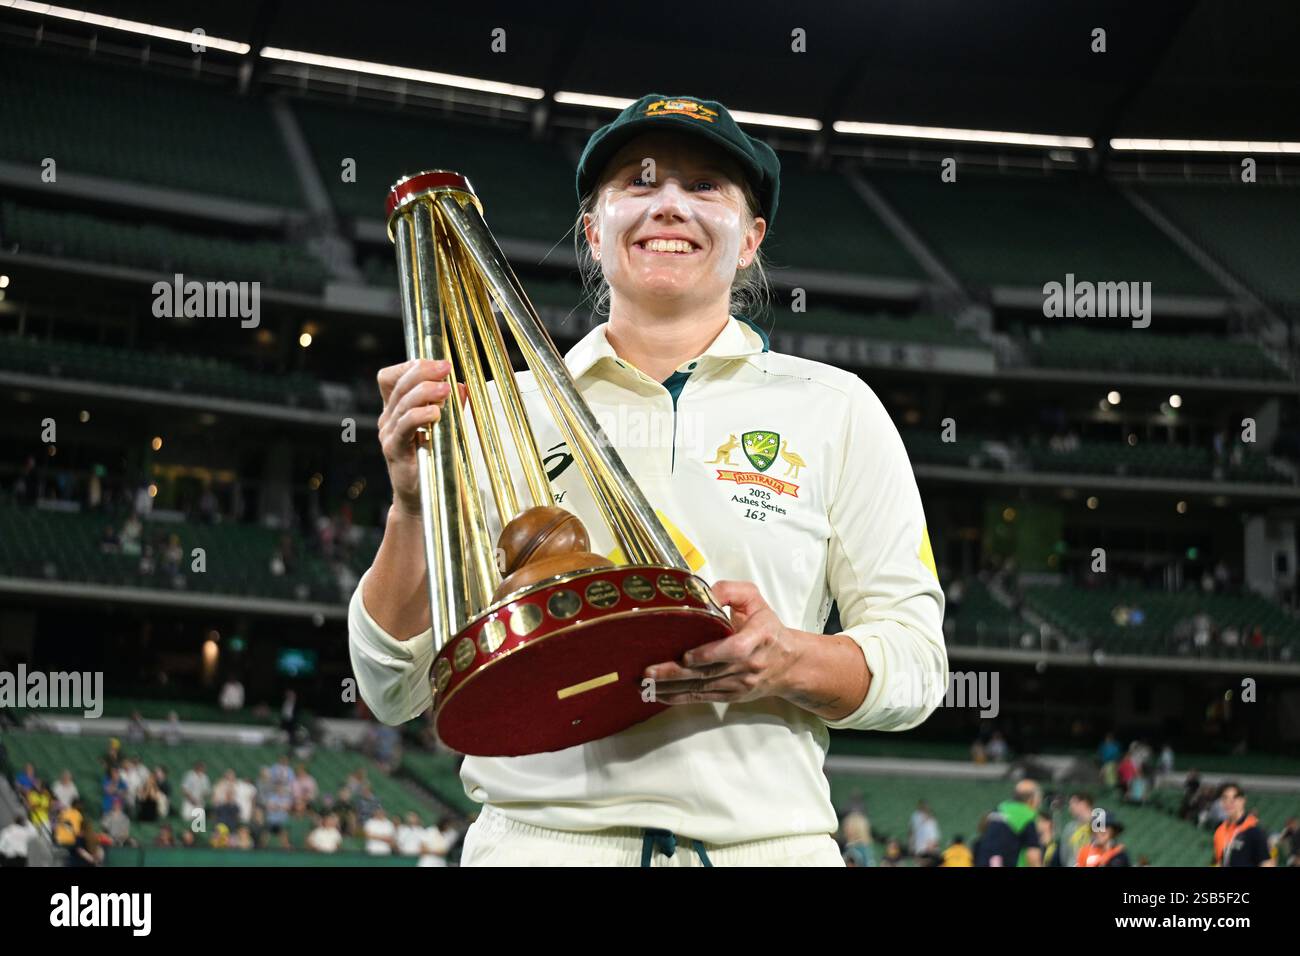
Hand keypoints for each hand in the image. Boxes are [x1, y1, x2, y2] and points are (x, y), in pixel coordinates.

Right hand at [375, 358, 466, 515]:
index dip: (410, 365)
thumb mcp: (445, 430)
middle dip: (423, 371)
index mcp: (397, 410)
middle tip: (445, 368)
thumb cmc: (433, 464)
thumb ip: (452, 409)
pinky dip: (419, 416)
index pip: (391, 377)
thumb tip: (462, 387)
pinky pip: (404, 427)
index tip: (436, 362)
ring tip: (445, 389)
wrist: (421, 500)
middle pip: (398, 384)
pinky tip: (436, 413)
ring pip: (402, 402)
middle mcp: (389, 419)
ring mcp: (389, 434)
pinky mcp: (394, 450)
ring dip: (424, 391)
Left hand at [642, 580, 802, 704]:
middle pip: (710, 672)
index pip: (735, 650)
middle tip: (649, 672)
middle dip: (676, 673)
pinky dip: (679, 698)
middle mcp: (749, 664)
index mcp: (758, 637)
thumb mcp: (755, 600)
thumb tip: (702, 592)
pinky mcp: (732, 695)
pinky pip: (703, 698)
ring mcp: (740, 683)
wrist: (789, 663)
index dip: (709, 654)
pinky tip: (659, 695)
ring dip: (671, 688)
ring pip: (702, 688)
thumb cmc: (768, 629)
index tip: (686, 655)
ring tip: (645, 684)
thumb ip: (730, 591)